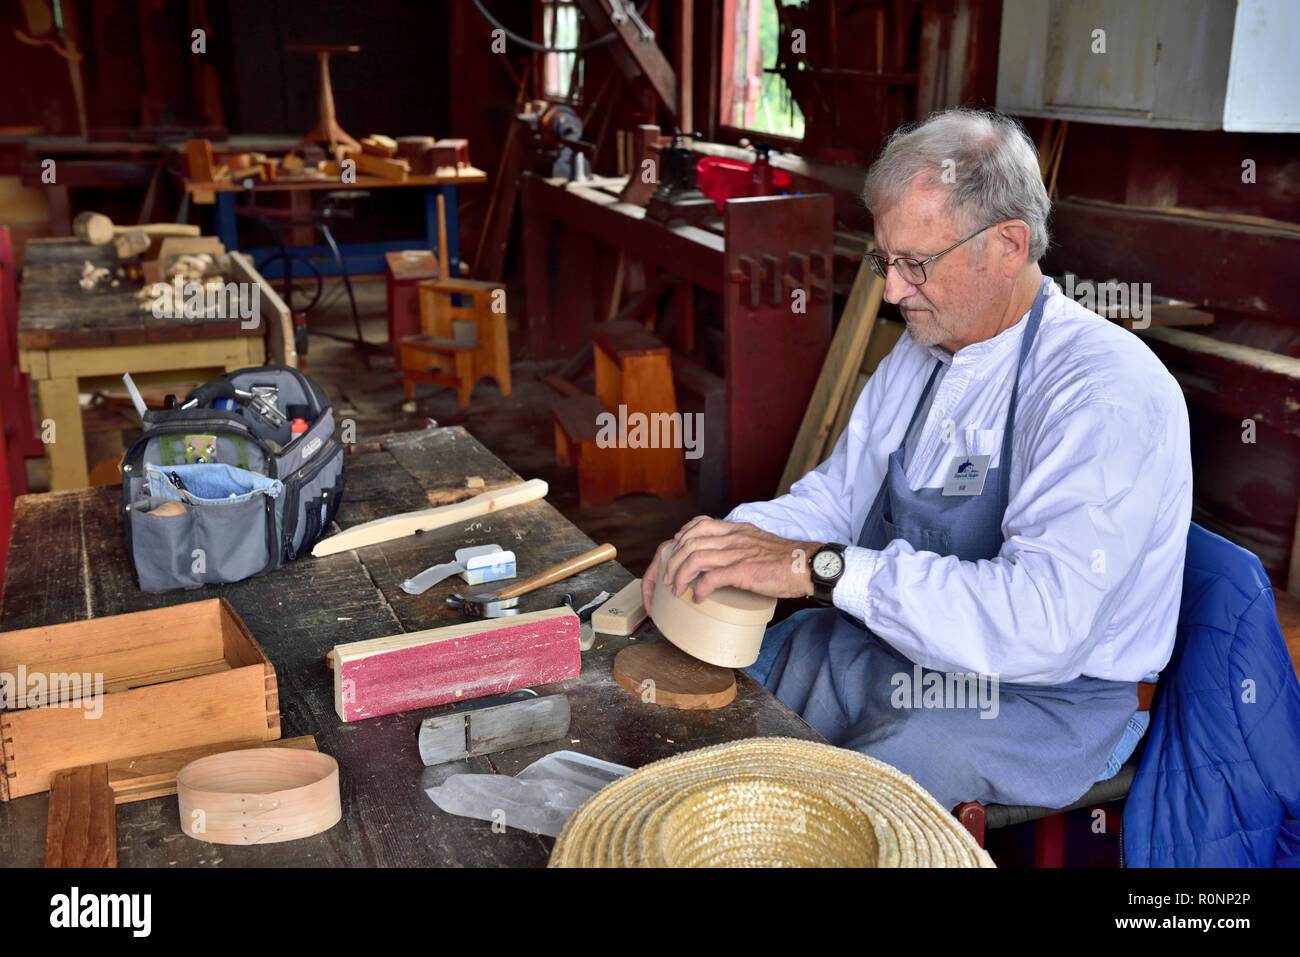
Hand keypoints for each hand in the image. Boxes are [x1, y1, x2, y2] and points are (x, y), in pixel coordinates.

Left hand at [653, 515, 819, 602]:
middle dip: (673, 561)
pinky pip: (711, 577)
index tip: (674, 552)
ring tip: (677, 590)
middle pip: (690, 541)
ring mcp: (738, 552)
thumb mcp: (759, 543)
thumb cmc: (786, 560)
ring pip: (695, 558)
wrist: (809, 565)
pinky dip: (699, 589)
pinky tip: (698, 598)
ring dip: (680, 576)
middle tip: (668, 578)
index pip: (699, 524)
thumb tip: (725, 561)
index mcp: (737, 528)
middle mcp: (734, 536)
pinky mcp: (743, 570)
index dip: (681, 538)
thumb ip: (741, 546)